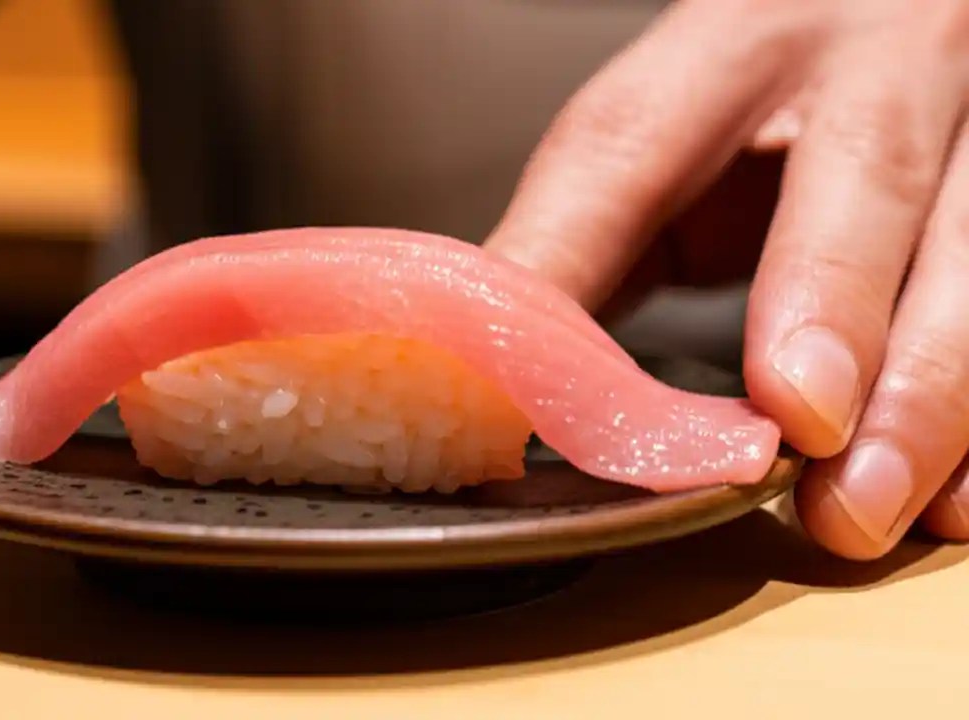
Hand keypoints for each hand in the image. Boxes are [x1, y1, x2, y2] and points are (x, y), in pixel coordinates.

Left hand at [485, 0, 968, 559]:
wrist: (901, 32)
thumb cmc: (772, 103)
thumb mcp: (666, 140)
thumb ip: (582, 238)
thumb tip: (489, 381)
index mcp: (728, 45)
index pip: (629, 140)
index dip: (590, 256)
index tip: (568, 383)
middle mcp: (874, 56)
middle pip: (864, 168)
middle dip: (833, 304)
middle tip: (797, 424)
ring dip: (928, 394)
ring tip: (857, 508)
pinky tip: (952, 500)